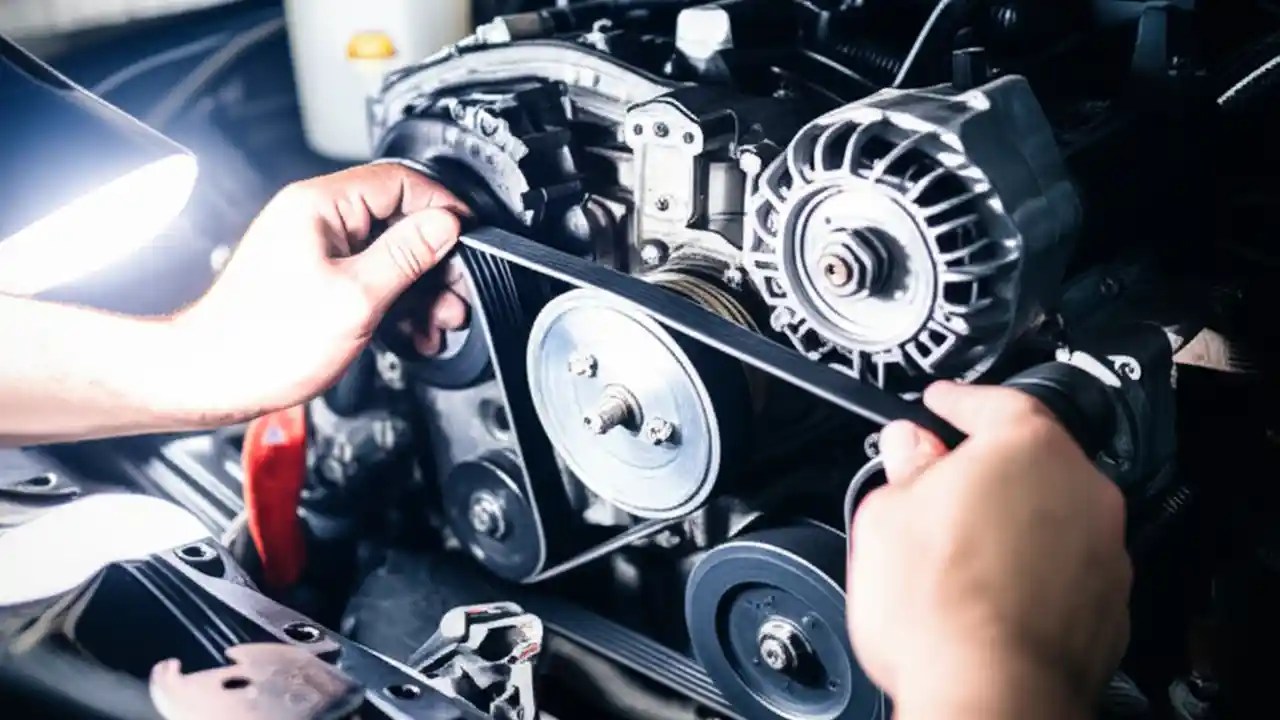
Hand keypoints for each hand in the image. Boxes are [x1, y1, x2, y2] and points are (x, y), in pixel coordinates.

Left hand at [173, 163, 467, 418]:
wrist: (213, 379)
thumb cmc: (265, 342)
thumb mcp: (356, 296)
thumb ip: (407, 254)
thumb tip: (446, 223)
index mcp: (319, 206)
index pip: (399, 180)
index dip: (441, 208)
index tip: (467, 238)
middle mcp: (315, 219)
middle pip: (398, 219)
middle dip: (435, 260)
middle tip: (457, 292)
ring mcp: (315, 250)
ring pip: (389, 254)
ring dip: (421, 288)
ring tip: (439, 321)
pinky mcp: (316, 280)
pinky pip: (371, 278)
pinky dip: (397, 303)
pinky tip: (413, 331)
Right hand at [847, 382, 1130, 719]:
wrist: (992, 696)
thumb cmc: (940, 609)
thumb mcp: (886, 516)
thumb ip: (906, 468)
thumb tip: (909, 447)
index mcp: (1027, 446)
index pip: (994, 401)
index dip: (958, 400)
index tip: (941, 402)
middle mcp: (1081, 489)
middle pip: (1030, 459)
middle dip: (986, 468)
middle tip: (939, 486)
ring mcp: (1104, 550)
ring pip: (1052, 515)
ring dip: (1013, 523)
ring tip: (959, 556)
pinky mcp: (1110, 607)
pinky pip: (1066, 569)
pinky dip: (1035, 572)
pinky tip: (992, 595)